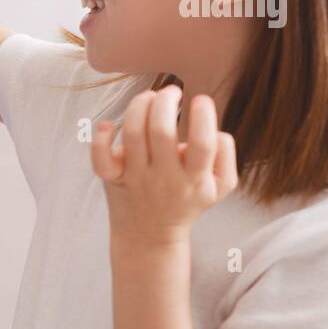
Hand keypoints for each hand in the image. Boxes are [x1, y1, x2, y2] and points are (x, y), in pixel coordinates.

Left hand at [91, 85, 237, 246]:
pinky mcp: (113, 179)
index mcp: (195, 178)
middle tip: (171, 91)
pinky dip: (101, 139)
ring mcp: (136, 178)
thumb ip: (226, 155)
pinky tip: (109, 125)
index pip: (202, 144)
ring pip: (133, 135)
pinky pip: (101, 160)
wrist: (151, 237)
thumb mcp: (221, 186)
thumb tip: (216, 128)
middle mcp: (164, 178)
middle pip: (161, 132)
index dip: (203, 117)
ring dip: (139, 106)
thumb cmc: (188, 201)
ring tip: (149, 97)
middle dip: (165, 102)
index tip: (200, 99)